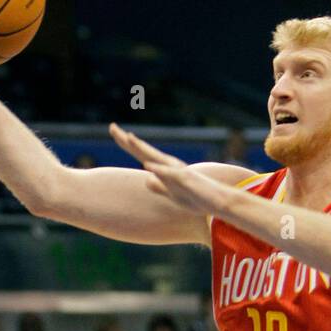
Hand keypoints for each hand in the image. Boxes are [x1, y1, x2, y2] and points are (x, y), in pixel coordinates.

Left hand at [109, 126, 229, 214]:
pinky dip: (159, 169)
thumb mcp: (173, 195)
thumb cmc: (197, 199)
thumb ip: (160, 187)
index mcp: (165, 169)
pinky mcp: (186, 180)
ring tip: (129, 138)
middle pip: (145, 151)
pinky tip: (148, 165)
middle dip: (128, 141)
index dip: (127, 144)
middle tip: (111, 127)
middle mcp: (170, 166)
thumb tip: (147, 179)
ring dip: (143, 149)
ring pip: (156, 158)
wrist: (218, 203)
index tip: (114, 131)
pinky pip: (170, 175)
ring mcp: (178, 172)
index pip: (142, 154)